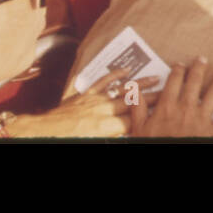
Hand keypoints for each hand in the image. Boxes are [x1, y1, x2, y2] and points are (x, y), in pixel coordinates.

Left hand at [7, 66, 156, 137]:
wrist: (44, 132)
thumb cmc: (68, 140)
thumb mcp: (95, 142)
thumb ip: (113, 136)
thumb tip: (129, 132)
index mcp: (108, 127)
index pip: (136, 119)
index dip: (152, 113)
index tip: (165, 108)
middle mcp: (104, 111)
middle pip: (133, 102)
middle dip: (152, 96)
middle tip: (169, 90)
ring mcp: (95, 100)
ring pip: (121, 90)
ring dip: (139, 83)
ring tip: (156, 78)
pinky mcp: (85, 94)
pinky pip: (102, 82)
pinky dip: (114, 75)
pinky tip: (125, 71)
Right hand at [131, 57, 212, 137]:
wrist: (171, 164)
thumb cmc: (155, 144)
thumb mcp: (140, 129)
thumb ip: (138, 109)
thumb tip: (135, 91)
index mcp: (168, 107)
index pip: (174, 82)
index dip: (177, 71)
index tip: (180, 65)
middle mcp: (186, 108)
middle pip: (194, 83)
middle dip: (198, 69)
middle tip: (202, 59)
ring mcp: (201, 119)